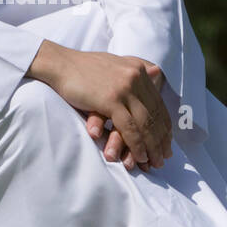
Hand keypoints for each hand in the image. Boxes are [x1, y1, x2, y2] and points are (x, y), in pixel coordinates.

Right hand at [26, 40, 171, 169]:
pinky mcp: (111, 100)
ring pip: (145, 124)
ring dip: (151, 147)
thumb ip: (135, 70)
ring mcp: (124, 88)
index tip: (167, 143)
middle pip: (155, 115)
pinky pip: (129, 128)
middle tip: (163, 158)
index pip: (158, 103)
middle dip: (161, 140)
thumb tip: (157, 72)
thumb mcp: (115, 64)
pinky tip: (139, 156)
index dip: (164, 126)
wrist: (59, 64)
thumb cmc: (83, 68)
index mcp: (138, 70)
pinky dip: (136, 145)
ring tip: (154, 162)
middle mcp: (136, 77)